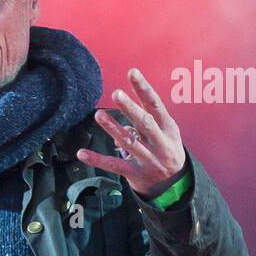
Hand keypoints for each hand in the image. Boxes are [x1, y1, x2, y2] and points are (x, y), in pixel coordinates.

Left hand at [76, 68, 186, 199]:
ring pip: (129, 143)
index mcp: (169, 128)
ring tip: (98, 115)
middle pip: (145, 123)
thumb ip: (149, 113)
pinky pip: (114, 165)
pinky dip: (97, 160)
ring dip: (113, 128)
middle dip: (131, 108)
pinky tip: (81, 153)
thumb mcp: (166, 130)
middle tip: (116, 93)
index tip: (132, 72)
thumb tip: (131, 92)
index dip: (144, 88)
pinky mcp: (135, 174)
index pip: (155, 104)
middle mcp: (160, 143)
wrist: (174, 183)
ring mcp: (148, 159)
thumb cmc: (166, 148)